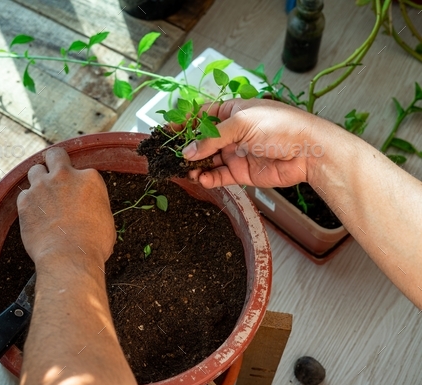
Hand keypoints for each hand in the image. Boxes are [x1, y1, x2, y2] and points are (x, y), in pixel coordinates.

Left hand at [16, 147, 114, 270]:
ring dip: (38, 181)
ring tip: (42, 198)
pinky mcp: (25, 200)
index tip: (77, 194)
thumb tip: (90, 211)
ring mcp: (42, 186)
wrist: (70, 258)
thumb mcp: (105, 220)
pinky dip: (28, 203)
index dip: (79, 183)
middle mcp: (65, 175)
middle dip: (53, 162)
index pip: (82, 171)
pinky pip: (23, 195)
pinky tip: (34, 216)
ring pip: (34, 170)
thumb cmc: (93, 244)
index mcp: (90, 178)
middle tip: (54, 175)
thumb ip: (94, 206)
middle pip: (55, 154)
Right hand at [183, 98, 333, 188]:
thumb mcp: (241, 124)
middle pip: (202, 140)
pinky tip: (201, 178)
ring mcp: (236, 153)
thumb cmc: (281, 127)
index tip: (168, 131)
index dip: (185, 122)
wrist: (309, 151)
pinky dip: (208, 178)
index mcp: (233, 112)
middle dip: (187, 148)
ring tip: (187, 171)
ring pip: (208, 160)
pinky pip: (219, 176)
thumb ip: (212, 138)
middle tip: (172, 156)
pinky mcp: (241, 172)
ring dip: (196, 166)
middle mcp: (232, 132)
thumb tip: (189, 151)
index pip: (202, 115)